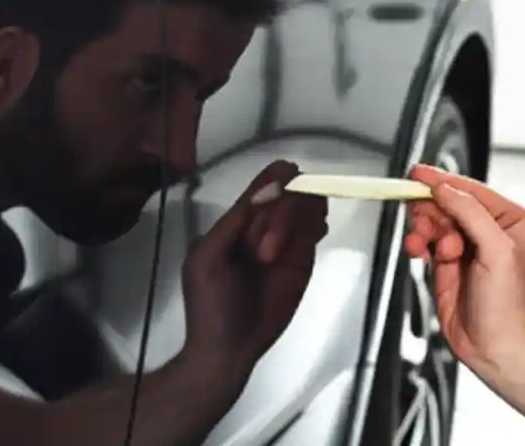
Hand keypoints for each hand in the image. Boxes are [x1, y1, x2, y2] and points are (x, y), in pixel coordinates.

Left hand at [181, 160, 328, 372]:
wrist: (229, 347)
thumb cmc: (210, 303)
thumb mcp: (208, 257)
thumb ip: (235, 221)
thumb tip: (270, 186)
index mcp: (238, 222)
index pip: (263, 187)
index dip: (276, 179)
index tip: (288, 177)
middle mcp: (264, 226)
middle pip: (290, 193)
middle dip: (282, 214)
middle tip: (265, 254)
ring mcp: (286, 242)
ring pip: (307, 207)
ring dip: (296, 221)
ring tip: (273, 258)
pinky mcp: (303, 260)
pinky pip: (316, 230)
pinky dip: (315, 226)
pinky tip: (304, 243)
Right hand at [404, 164, 524, 376]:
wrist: (496, 348)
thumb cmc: (508, 306)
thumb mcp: (496, 251)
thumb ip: (470, 214)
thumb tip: (444, 188)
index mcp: (510, 220)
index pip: (471, 190)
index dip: (442, 181)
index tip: (417, 174)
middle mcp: (488, 230)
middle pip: (447, 203)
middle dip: (430, 210)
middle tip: (420, 220)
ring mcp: (466, 247)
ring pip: (432, 221)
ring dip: (422, 228)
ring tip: (420, 244)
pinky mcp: (446, 264)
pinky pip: (425, 241)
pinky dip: (416, 242)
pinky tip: (416, 250)